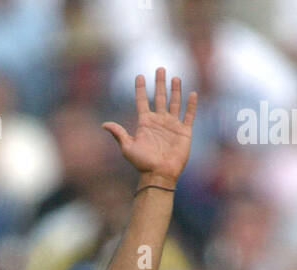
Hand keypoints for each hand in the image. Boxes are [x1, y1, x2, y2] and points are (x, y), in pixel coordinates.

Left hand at [102, 69, 196, 184]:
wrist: (159, 175)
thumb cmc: (143, 163)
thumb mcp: (128, 148)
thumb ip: (119, 134)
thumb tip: (104, 124)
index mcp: (145, 123)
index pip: (143, 101)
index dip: (141, 89)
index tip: (139, 76)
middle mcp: (159, 121)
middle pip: (160, 97)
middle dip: (160, 83)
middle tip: (160, 68)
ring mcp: (172, 125)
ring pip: (175, 103)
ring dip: (175, 90)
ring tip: (175, 77)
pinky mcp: (184, 132)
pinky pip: (189, 115)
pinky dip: (191, 105)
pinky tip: (192, 94)